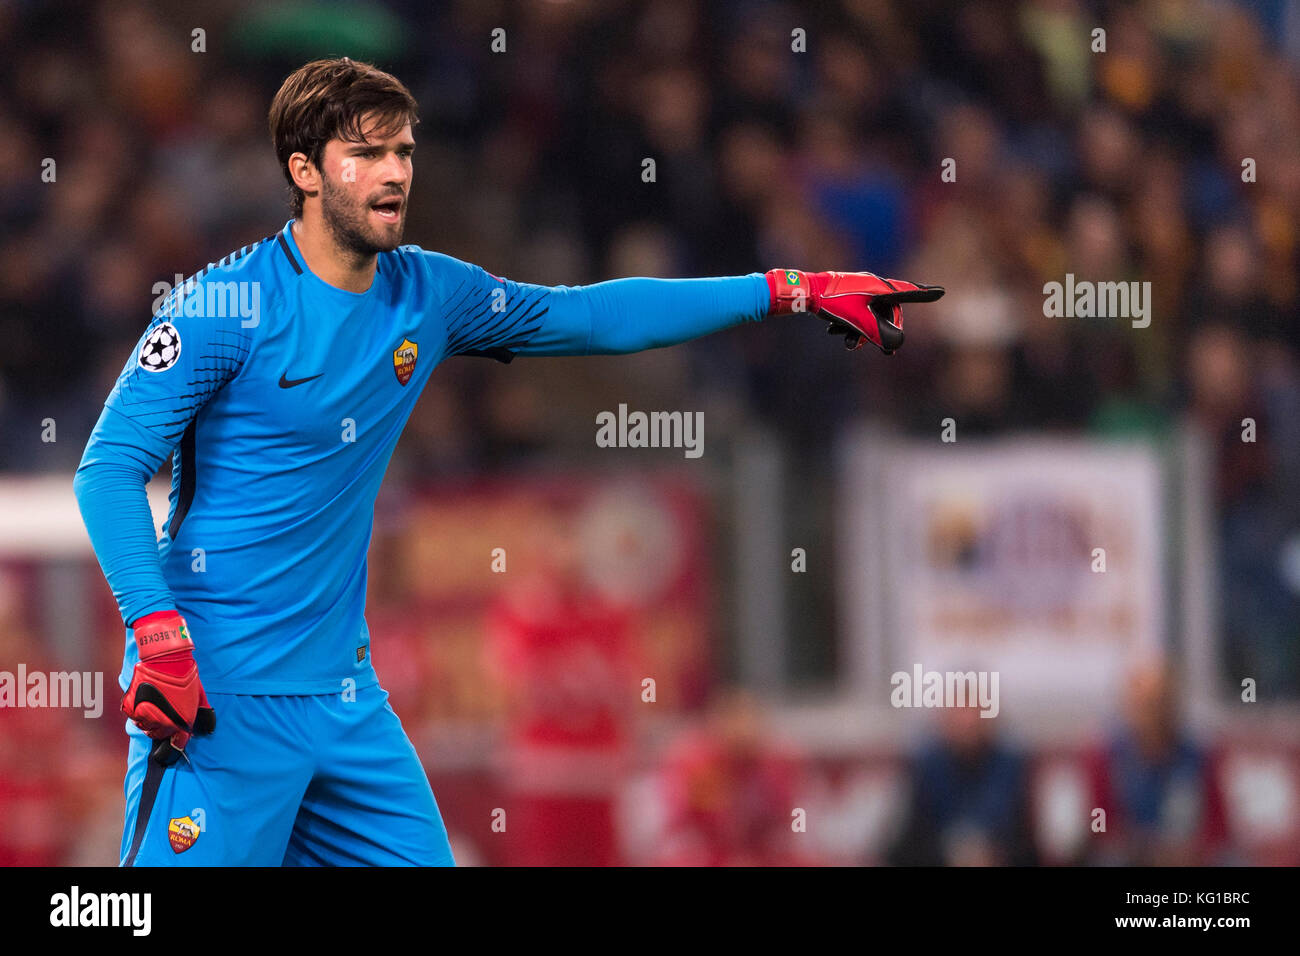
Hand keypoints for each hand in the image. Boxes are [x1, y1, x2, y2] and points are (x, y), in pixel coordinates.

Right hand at [121, 610, 215, 764]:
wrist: (166, 658)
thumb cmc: (184, 675)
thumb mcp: (199, 695)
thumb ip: (203, 713)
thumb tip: (209, 728)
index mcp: (179, 721)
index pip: (177, 743)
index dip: (177, 741)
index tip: (176, 737)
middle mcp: (160, 722)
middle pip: (157, 735)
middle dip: (162, 728)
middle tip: (164, 716)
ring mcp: (143, 714)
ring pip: (144, 726)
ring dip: (149, 720)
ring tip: (155, 706)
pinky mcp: (130, 706)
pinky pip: (133, 715)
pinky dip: (138, 711)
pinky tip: (146, 700)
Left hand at [766, 269, 944, 353]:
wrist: (805, 291)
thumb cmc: (833, 303)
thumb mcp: (857, 321)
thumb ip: (877, 333)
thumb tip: (894, 345)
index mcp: (880, 287)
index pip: (907, 292)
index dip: (924, 294)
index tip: (942, 291)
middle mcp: (872, 285)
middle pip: (888, 310)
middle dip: (884, 331)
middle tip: (886, 351)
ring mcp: (859, 288)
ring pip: (870, 313)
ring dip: (863, 331)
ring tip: (850, 345)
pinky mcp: (846, 293)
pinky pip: (857, 310)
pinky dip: (851, 324)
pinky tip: (834, 332)